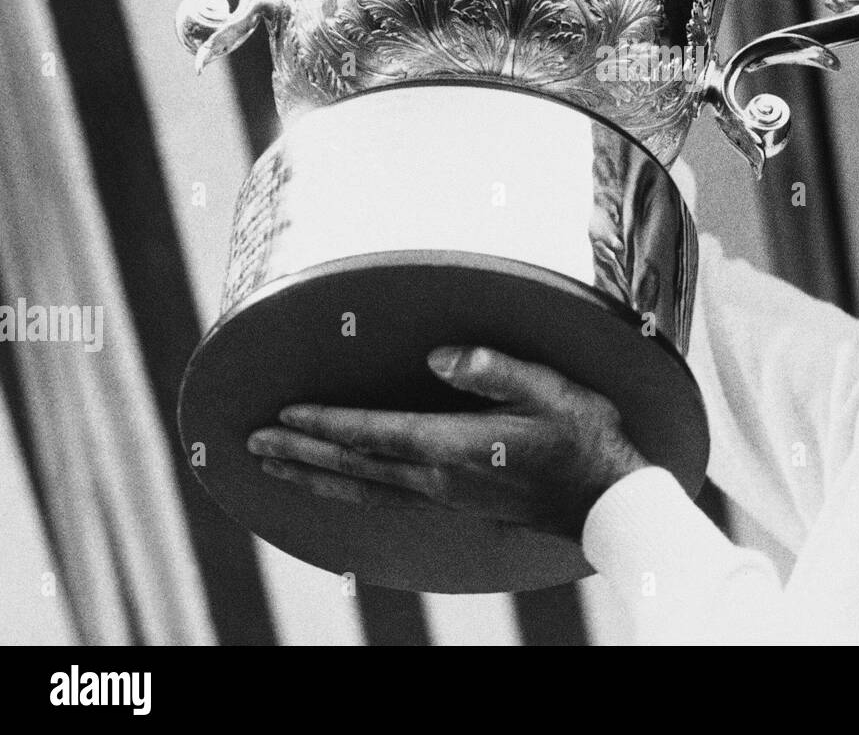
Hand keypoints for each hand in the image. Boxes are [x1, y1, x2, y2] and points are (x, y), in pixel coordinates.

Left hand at [246, 346, 649, 540]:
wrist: (605, 498)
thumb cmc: (581, 434)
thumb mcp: (547, 389)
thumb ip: (491, 369)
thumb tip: (438, 356)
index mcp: (455, 447)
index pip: (376, 434)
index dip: (327, 423)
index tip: (283, 414)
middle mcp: (439, 479)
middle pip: (354, 466)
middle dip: (301, 453)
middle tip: (251, 443)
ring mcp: (443, 497)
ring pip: (362, 488)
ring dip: (313, 476)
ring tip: (274, 467)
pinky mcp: (453, 504)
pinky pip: (383, 499)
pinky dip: (347, 491)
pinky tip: (337, 486)